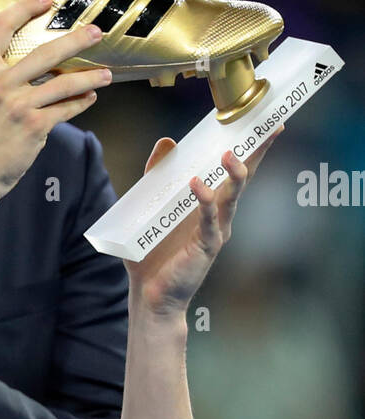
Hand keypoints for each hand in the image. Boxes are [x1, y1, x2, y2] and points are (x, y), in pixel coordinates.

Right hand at [0, 0, 110, 198]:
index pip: (1, 27)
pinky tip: (89, 97)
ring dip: (90, 76)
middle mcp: (0, 84)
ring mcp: (19, 105)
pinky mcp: (34, 127)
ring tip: (106, 74)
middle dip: (76, 39)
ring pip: (64, 83)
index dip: (26, 7)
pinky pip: (65, 109)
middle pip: (45, 52)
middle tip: (96, 32)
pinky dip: (80, 102)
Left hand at [125, 127, 283, 314]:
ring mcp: (216, 231)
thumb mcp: (151, 205)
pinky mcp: (205, 246)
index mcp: (212, 206)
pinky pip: (208, 220)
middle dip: (256, 155)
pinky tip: (198, 185)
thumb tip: (166, 143)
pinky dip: (204, 201)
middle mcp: (221, 216)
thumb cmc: (154, 253)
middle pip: (243, 180)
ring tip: (229, 154)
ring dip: (233, 175)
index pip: (235, 172)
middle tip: (267, 129)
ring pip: (232, 198)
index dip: (253, 149)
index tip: (267, 124)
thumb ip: (158, 174)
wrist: (151, 295)